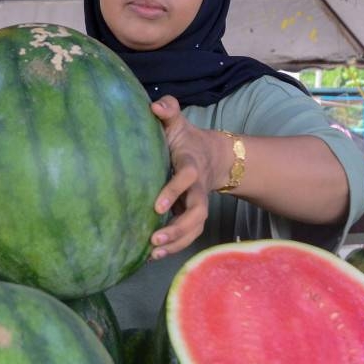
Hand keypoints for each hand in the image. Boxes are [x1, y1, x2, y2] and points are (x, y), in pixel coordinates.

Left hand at [147, 95, 221, 259]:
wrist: (211, 156)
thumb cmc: (185, 139)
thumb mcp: (177, 122)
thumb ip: (168, 109)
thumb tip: (155, 106)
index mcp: (191, 165)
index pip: (187, 177)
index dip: (174, 191)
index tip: (156, 206)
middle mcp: (197, 188)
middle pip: (197, 212)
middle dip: (178, 228)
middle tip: (154, 239)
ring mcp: (196, 204)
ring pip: (194, 228)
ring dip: (176, 243)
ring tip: (152, 253)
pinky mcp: (191, 216)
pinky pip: (188, 235)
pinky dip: (173, 247)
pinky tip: (152, 256)